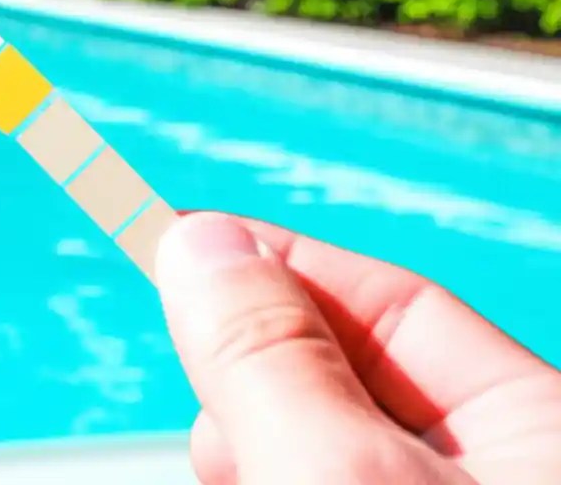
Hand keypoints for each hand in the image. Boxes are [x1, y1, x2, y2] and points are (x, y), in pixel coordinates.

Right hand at [157, 212, 560, 484]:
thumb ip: (270, 356)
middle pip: (336, 376)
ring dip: (245, 450)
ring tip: (239, 481)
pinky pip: (294, 479)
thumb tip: (203, 243)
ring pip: (300, 443)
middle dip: (255, 386)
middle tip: (222, 435)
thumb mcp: (339, 476)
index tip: (175, 238)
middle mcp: (493, 476)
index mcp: (539, 431)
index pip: (392, 303)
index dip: (276, 266)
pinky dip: (251, 478)